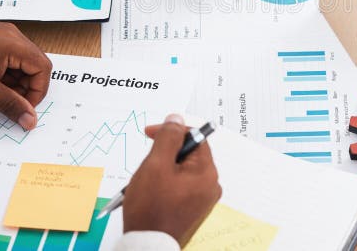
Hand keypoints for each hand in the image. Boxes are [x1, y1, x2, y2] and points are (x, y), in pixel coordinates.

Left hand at [0, 21, 51, 129]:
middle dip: (26, 86)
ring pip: (22, 62)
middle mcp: (12, 35)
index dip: (38, 91)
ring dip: (15, 80)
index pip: (43, 68)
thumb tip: (30, 119)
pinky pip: (10, 57)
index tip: (24, 106)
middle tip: (9, 100)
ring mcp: (3, 35)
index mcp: (14, 43)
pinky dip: (6, 72)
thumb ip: (10, 104)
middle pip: (34, 64)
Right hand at [123, 114, 221, 244]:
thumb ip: (167, 138)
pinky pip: (179, 186)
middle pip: (187, 154)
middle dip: (163, 154)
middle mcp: (210, 185)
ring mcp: (202, 199)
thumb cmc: (151, 209)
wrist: (148, 247)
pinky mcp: (192, 209)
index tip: (150, 133)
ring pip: (181, 170)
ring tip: (146, 182)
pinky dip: (164, 183)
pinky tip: (150, 192)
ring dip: (162, 169)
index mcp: (207, 172)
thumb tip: (176, 119)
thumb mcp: (156, 165)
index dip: (171, 132)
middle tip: (146, 163)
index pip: (194, 138)